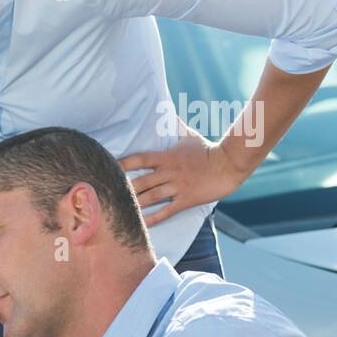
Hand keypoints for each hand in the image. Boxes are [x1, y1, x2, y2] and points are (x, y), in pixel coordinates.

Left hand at [119, 124, 248, 227]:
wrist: (230, 164)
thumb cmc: (209, 150)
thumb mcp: (189, 136)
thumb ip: (175, 127)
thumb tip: (166, 111)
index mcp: (167, 157)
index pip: (139, 159)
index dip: (122, 164)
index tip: (107, 168)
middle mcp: (169, 172)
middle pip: (140, 182)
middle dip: (123, 189)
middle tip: (106, 195)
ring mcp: (177, 187)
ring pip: (150, 197)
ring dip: (134, 204)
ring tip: (117, 210)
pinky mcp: (186, 200)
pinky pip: (166, 212)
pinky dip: (152, 219)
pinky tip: (140, 224)